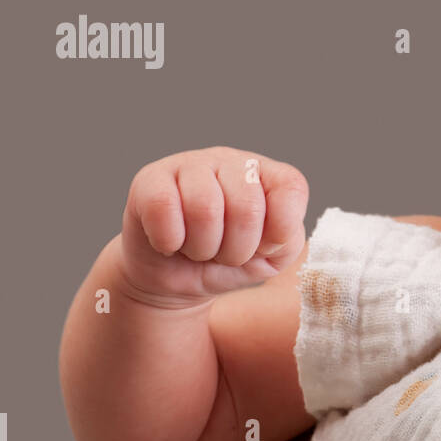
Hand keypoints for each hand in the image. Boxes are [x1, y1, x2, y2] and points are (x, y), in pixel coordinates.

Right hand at [118, 146, 308, 307]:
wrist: (175, 279)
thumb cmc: (226, 263)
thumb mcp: (269, 259)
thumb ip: (288, 240)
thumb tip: (278, 228)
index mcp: (266, 175)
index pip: (290, 188)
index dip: (278, 230)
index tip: (262, 247)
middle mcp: (231, 161)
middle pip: (247, 206)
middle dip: (236, 250)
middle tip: (222, 254)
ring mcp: (190, 164)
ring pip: (204, 207)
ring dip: (202, 248)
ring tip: (197, 248)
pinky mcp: (151, 179)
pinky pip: (163, 207)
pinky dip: (169, 240)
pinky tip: (170, 242)